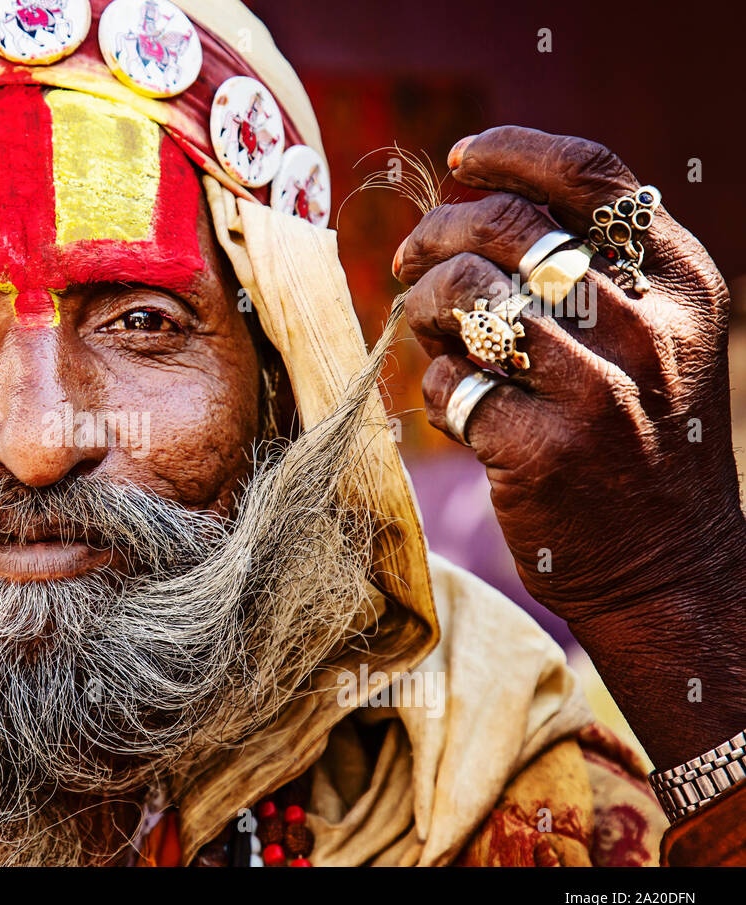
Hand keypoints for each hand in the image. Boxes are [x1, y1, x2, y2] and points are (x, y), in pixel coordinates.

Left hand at [394, 125, 745, 768]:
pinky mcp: (542, 450)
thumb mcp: (653, 343)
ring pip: (469, 296)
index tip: (462, 157)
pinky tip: (459, 406)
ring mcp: (597, 390)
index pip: (592, 176)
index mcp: (681, 284)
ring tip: (422, 327)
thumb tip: (469, 218)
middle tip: (408, 257)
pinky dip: (436, 387)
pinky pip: (449, 383)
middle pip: (512, 228)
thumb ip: (588, 278)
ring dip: (423, 304)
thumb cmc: (643, 443)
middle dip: (439, 229)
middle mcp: (646, 327)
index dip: (513, 152)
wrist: (668, 567)